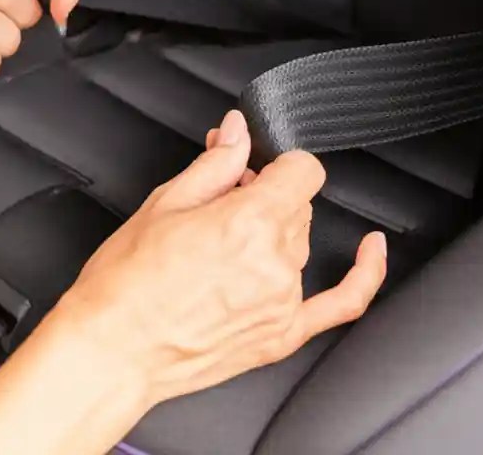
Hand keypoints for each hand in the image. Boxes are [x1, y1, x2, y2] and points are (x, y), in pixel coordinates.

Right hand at [53, 110, 388, 407]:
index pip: (301, 170)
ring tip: (220, 247)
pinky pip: (343, 303)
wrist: (111, 350)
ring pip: (300, 244)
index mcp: (247, 221)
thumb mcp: (163, 205)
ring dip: (273, 234)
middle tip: (218, 203)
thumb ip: (214, 165)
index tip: (254, 166)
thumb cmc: (123, 285)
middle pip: (296, 206)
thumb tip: (238, 131)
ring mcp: (282, 302)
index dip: (276, 162)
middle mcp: (274, 262)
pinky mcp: (281, 336)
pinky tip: (371, 250)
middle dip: (263, 196)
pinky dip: (364, 273)